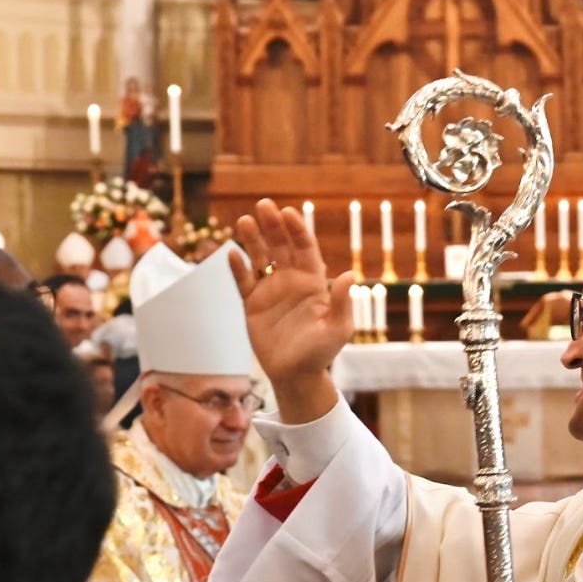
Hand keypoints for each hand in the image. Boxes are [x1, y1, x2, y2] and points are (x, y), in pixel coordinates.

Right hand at [232, 199, 354, 423]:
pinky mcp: (252, 304)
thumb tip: (351, 275)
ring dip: (253, 240)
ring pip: (260, 258)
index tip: (288, 213)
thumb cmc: (321, 353)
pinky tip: (231, 254)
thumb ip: (343, 302)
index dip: (297, 230)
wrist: (296, 375)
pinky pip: (243, 281)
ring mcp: (270, 290)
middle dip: (273, 226)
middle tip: (264, 206)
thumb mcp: (338, 329)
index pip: (304, 248)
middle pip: (281, 246)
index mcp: (313, 282)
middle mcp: (291, 281)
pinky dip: (237, 268)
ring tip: (245, 222)